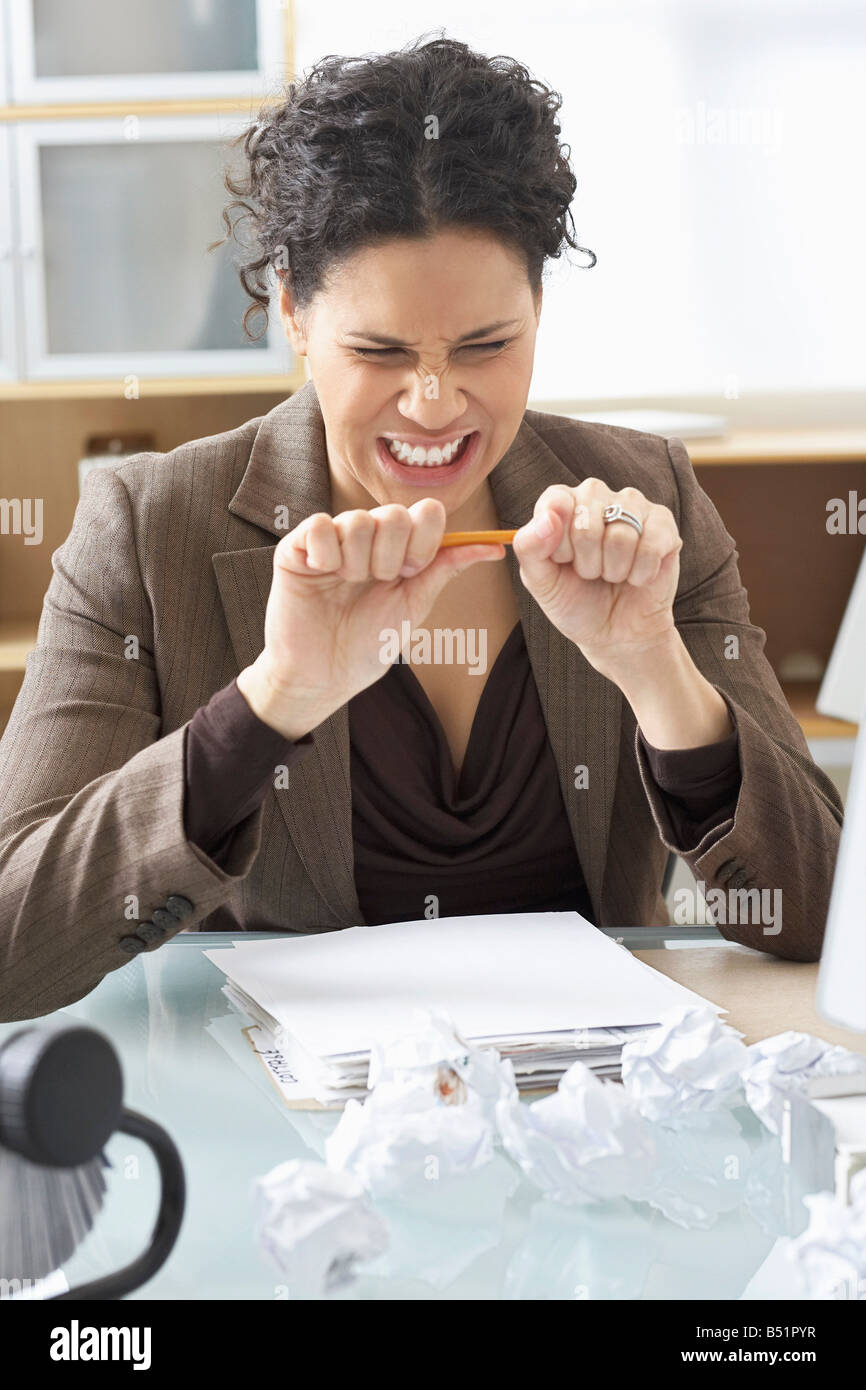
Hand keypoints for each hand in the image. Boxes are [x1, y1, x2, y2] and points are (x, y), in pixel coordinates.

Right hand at [237, 498, 503, 738]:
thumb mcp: (413, 605)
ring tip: (345, 586)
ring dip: (358, 562)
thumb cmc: (366, 646)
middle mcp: (366, 537)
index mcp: (397, 548)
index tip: (410, 573)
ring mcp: (331, 540)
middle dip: (393, 557)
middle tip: (376, 583)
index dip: (425, 541)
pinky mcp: (296, 548)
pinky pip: (319, 526)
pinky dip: (326, 553)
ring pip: (358, 521)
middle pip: (394, 514)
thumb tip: (495, 547)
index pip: (425, 512)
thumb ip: (445, 568)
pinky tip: (321, 574)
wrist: (321, 678)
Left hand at [511, 480, 682, 677]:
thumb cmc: (576, 602)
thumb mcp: (540, 582)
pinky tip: (637, 577)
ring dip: (613, 571)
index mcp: (564, 503)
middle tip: (590, 573)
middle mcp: (598, 496)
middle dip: (586, 563)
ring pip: (621, 536)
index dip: (559, 544)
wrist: (616, 634)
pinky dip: (640, 574)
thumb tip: (548, 518)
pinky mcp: (663, 524)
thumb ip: (529, 548)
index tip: (563, 562)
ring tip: (613, 575)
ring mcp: (634, 506)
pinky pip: (650, 547)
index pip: (556, 502)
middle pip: (587, 522)